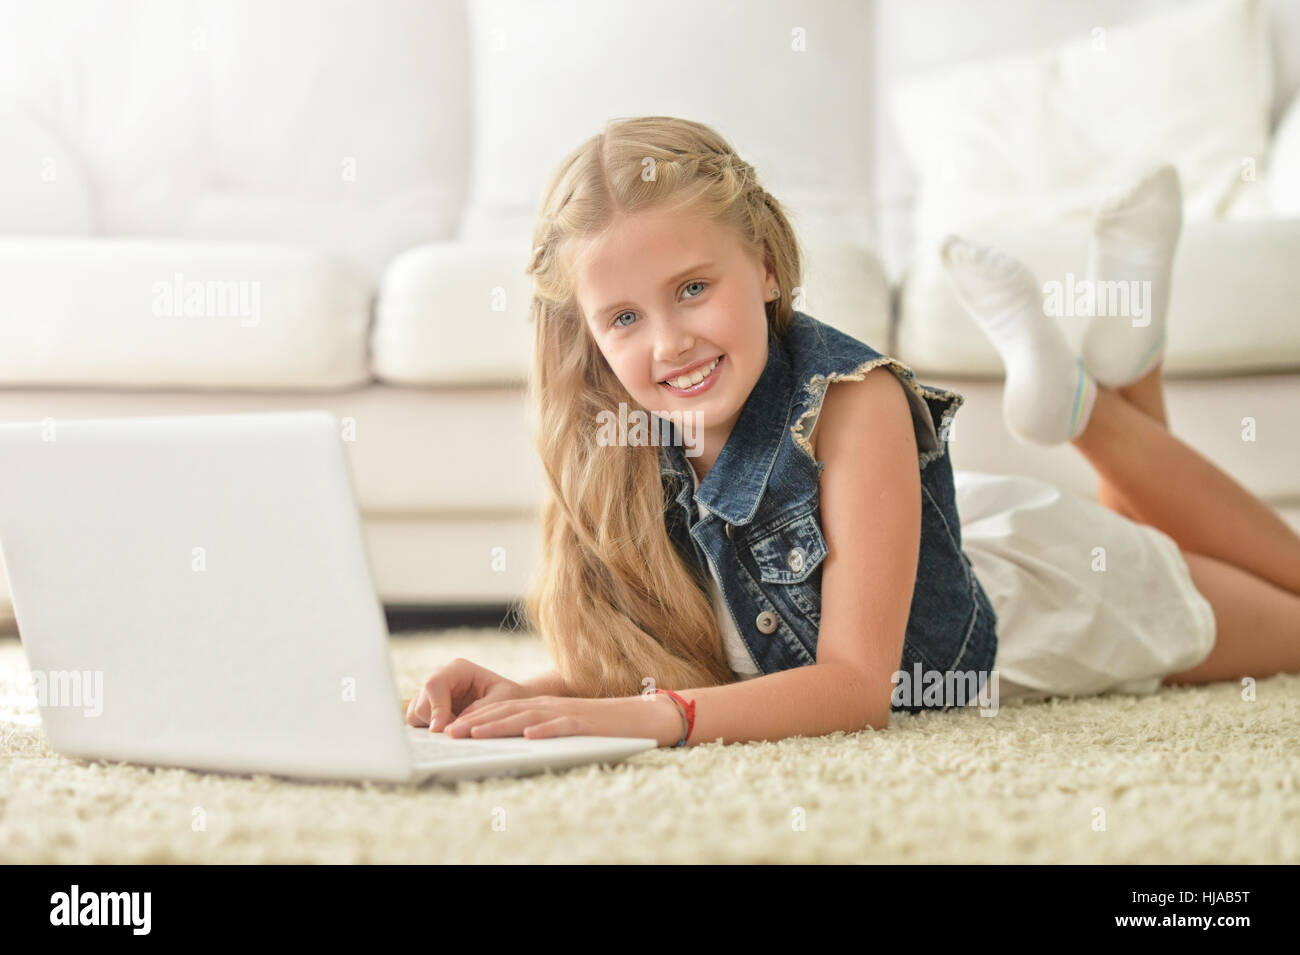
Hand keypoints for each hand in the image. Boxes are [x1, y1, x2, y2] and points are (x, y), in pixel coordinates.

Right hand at [404, 658, 533, 732]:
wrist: (511, 700)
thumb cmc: (510, 696)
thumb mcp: (503, 700)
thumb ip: (479, 711)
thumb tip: (452, 727)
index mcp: (458, 668)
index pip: (434, 684)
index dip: (436, 708)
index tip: (442, 730)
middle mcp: (441, 676)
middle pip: (422, 702)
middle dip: (437, 722)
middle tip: (458, 733)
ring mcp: (432, 691)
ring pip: (416, 712)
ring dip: (432, 726)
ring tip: (458, 729)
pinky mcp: (428, 705)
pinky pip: (416, 719)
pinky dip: (429, 729)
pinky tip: (450, 730)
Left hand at [442, 693, 682, 745]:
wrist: (638, 716)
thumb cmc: (597, 726)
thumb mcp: (560, 726)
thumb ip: (536, 730)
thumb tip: (508, 743)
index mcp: (539, 706)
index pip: (500, 710)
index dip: (473, 719)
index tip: (448, 730)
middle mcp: (548, 705)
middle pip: (506, 712)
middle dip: (475, 722)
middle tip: (449, 734)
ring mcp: (566, 712)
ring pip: (527, 717)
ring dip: (499, 725)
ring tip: (475, 734)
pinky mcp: (584, 722)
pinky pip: (561, 725)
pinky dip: (544, 729)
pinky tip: (528, 736)